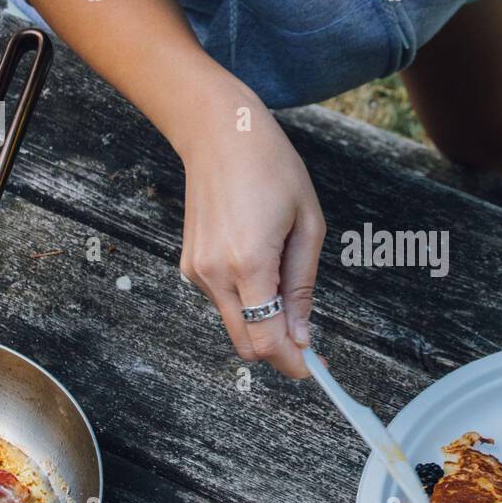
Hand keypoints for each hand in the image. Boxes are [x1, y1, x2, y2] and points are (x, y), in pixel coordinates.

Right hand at [176, 82, 324, 377]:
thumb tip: (301, 335)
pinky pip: (223, 301)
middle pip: (246, 344)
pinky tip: (258, 261)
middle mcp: (214, 274)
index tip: (313, 368)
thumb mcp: (307, 224)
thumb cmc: (271, 168)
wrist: (219, 134)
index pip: (266, 340)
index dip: (291, 363)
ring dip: (261, 320)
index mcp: (249, 263)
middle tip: (307, 337)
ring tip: (283, 272)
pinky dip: (245, 299)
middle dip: (277, 350)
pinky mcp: (189, 265)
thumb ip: (302, 286)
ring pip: (235, 323)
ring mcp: (196, 271)